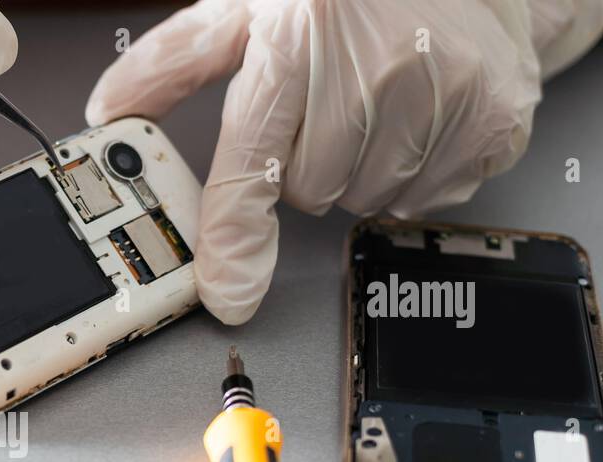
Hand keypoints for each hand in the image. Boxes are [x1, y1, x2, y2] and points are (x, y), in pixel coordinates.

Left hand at [86, 0, 602, 324]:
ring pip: (368, 199)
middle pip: (311, 192)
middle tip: (328, 104)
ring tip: (377, 102)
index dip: (234, 237)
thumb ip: (173, 63)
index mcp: (297, 39)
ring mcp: (442, 92)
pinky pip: (427, 196)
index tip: (228, 293)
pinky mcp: (494, 117)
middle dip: (309, 161)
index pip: (252, 163)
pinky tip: (419, 114)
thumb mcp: (248, 7)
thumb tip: (108, 108)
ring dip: (363, 168)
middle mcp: (372, 66)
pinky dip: (418, 170)